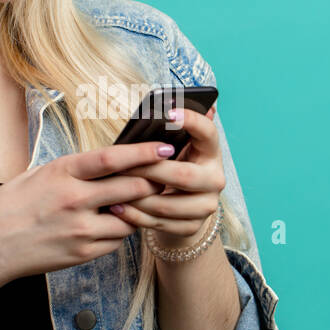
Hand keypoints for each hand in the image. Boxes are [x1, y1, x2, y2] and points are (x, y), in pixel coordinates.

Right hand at [0, 141, 173, 285]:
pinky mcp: (82, 252)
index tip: (165, 148)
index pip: (113, 158)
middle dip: (153, 181)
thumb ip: (74, 169)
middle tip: (165, 176)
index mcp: (62, 172)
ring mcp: (80, 229)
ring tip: (137, 201)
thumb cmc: (10, 206)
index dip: (144, 153)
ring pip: (130, 217)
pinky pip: (116, 240)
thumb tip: (110, 160)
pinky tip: (112, 222)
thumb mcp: (38, 175)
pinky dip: (120, 229)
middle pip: (132, 187)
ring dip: (138, 209)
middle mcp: (74, 200)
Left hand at [108, 105, 223, 246]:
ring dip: (138, 196)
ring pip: (168, 204)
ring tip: (113, 188)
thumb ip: (171, 132)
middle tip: (122, 165)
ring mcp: (206, 206)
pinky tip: (117, 207)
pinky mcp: (192, 226)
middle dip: (149, 170)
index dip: (192, 121)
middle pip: (183, 175)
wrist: (181, 206)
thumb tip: (168, 102)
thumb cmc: (171, 166)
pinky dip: (136, 216)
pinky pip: (160, 223)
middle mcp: (215, 179)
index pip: (209, 132)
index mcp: (211, 152)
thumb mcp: (174, 148)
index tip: (168, 112)